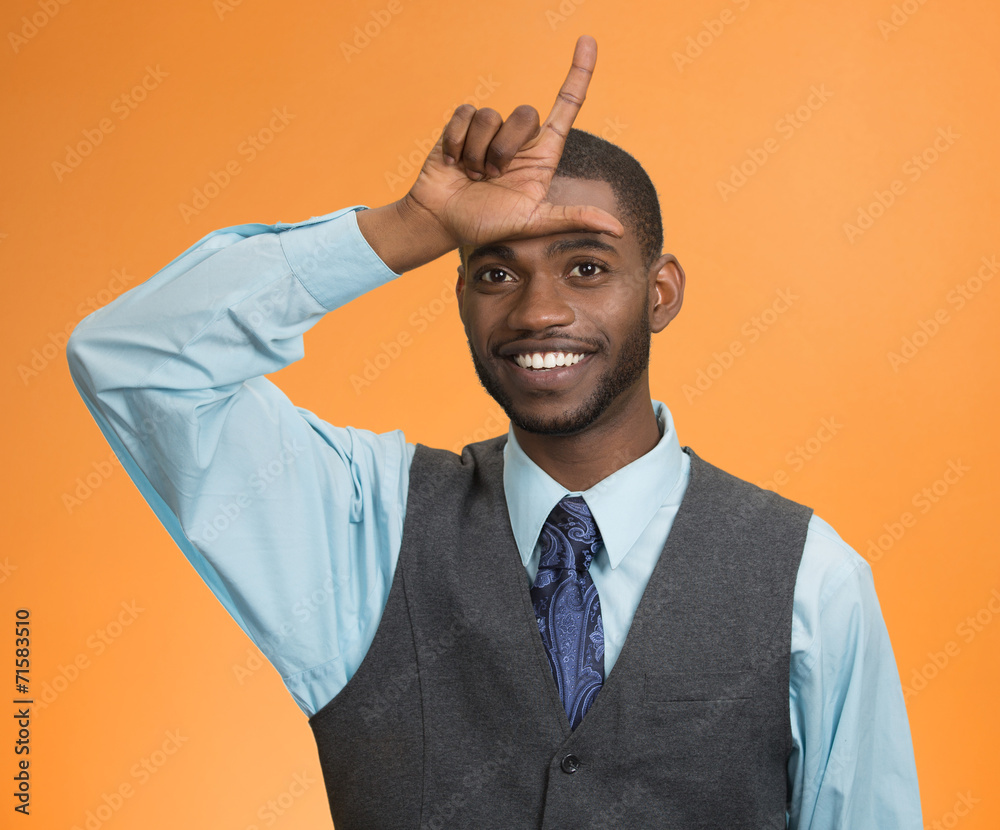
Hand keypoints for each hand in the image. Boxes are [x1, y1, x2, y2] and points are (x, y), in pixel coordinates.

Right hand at [405, 35, 623, 248]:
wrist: (442, 223)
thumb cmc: (487, 226)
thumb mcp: (533, 224)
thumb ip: (572, 219)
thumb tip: (618, 229)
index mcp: (542, 157)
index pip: (567, 107)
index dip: (578, 74)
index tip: (588, 41)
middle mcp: (519, 140)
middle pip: (526, 113)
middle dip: (505, 148)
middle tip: (491, 177)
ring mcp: (490, 132)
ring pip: (491, 116)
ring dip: (477, 152)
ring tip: (471, 175)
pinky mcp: (462, 126)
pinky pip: (466, 114)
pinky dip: (457, 142)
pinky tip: (453, 163)